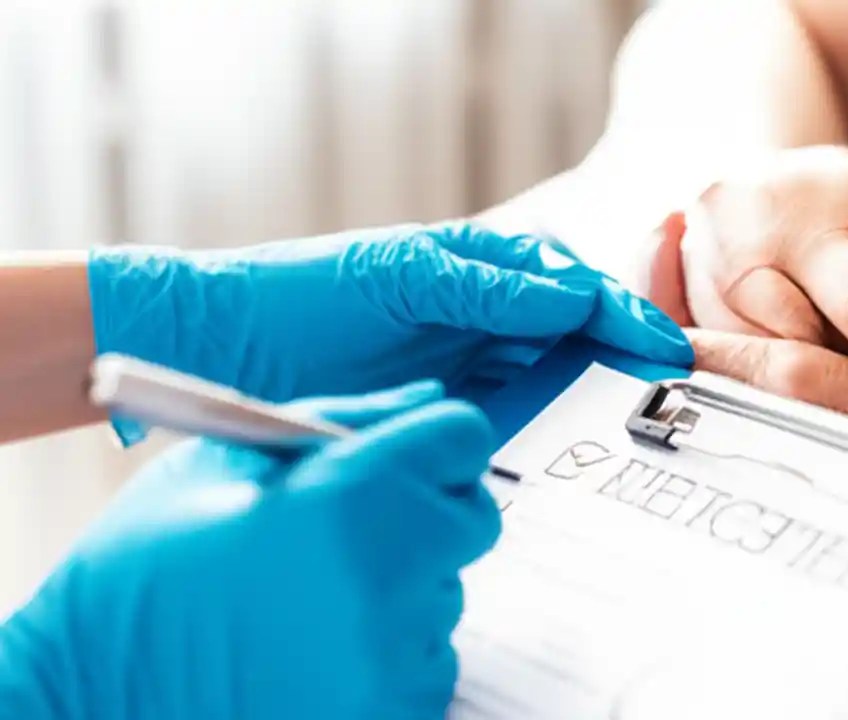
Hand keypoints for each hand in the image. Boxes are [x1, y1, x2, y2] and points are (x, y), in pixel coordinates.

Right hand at [0, 382, 497, 719]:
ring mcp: (391, 658)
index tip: (405, 463)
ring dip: (402, 590)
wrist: (94, 693)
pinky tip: (317, 650)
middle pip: (472, 518)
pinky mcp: (392, 713)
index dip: (435, 445)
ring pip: (447, 593)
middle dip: (424, 516)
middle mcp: (385, 578)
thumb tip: (428, 400)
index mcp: (347, 495)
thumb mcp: (226, 461)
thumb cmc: (147, 567)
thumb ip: (346, 420)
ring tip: (309, 601)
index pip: (466, 439)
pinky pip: (430, 660)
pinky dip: (391, 653)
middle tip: (347, 535)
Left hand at [89, 222, 690, 442]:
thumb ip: (487, 288)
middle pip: (575, 333)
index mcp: (482, 262)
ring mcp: (469, 361)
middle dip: (622, 356)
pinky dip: (544, 429)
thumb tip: (570, 300)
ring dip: (591, 396)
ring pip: (551, 377)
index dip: (622, 314)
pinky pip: (512, 416)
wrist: (230, 349)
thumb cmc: (305, 292)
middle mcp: (485, 311)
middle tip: (666, 389)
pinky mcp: (449, 406)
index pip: (572, 284)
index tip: (662, 347)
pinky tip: (564, 446)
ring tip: (629, 422)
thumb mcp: (401, 277)